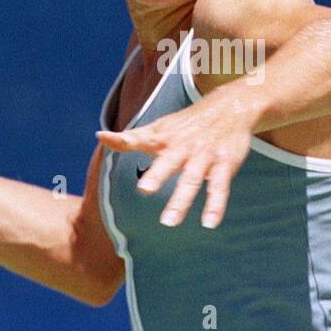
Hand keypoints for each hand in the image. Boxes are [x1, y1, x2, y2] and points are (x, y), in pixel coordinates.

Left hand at [95, 87, 257, 228]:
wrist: (231, 107)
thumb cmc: (188, 122)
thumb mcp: (161, 126)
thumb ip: (133, 137)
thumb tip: (100, 136)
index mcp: (165, 137)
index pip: (140, 137)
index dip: (122, 138)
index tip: (104, 137)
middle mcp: (183, 146)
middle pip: (169, 162)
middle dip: (157, 175)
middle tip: (144, 190)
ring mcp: (204, 156)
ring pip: (192, 179)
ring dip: (182, 200)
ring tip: (169, 222)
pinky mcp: (224, 164)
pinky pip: (219, 188)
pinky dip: (215, 206)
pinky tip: (209, 223)